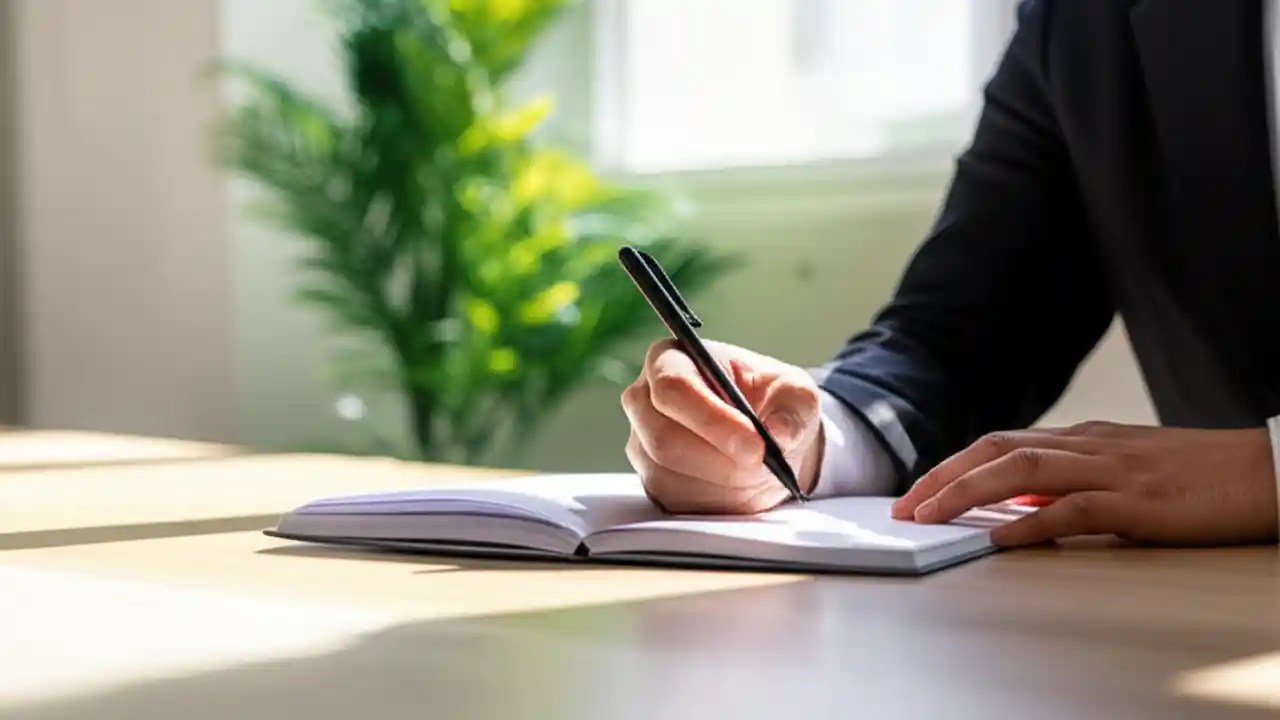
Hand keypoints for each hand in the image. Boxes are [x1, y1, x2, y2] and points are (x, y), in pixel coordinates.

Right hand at [621, 340, 823, 513]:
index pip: (672, 387)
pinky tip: (738, 484)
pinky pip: (673, 498)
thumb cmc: (772, 402)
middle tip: (762, 462)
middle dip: (719, 457)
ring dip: (721, 479)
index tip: (755, 443)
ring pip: (669, 472)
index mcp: (671, 359)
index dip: (711, 419)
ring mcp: (642, 441)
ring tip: (756, 470)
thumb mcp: (796, 394)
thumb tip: (779, 431)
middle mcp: (645, 399)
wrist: (765, 439)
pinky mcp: (651, 479)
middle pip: (663, 436)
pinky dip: (713, 499)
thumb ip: (792, 408)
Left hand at [892, 422, 1278, 546]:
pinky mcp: (1140, 502)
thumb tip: (1016, 508)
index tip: (917, 491)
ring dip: (968, 493)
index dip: (953, 465)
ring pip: (1022, 471)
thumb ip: (1072, 483)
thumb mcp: (1123, 471)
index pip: (1000, 443)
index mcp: (1083, 439)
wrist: (1268, 471)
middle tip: (905, 508)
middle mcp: (1089, 446)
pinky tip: (1000, 537)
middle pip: (997, 450)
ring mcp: (1113, 470)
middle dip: (944, 477)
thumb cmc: (1197, 477)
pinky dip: (1031, 522)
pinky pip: (1074, 508)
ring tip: (931, 518)